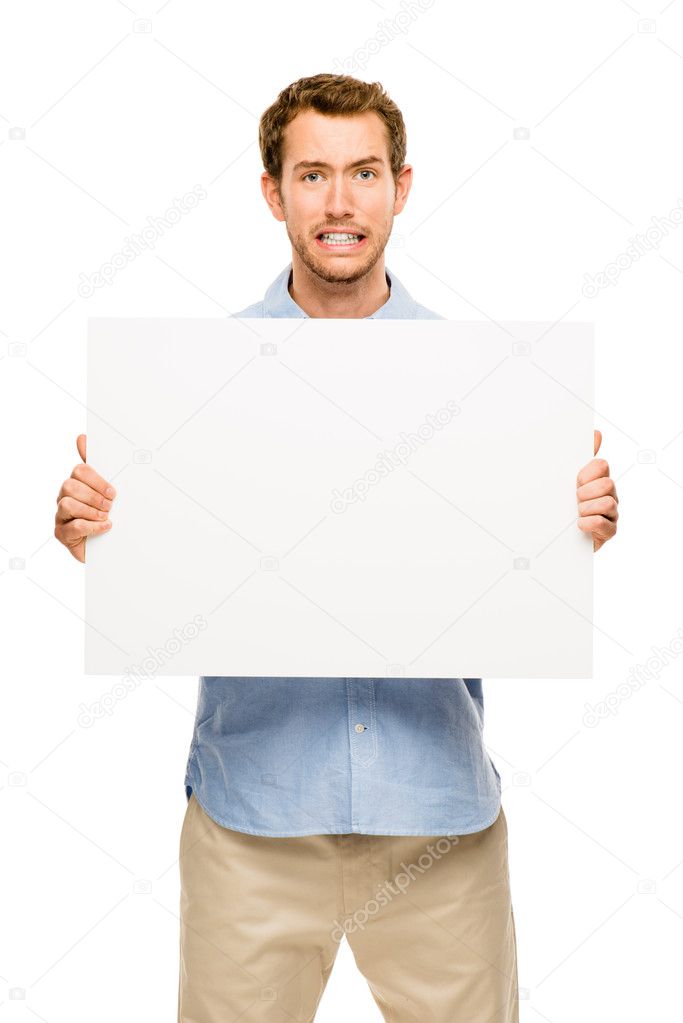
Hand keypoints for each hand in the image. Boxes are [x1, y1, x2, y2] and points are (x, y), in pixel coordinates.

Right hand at [54, 434, 115, 562]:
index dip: (97, 480)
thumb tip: (81, 437)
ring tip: (106, 517)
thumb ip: (97, 467)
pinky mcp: (62, 534)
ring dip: (91, 510)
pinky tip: (105, 527)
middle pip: (70, 485)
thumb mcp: (106, 491)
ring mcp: (61, 516)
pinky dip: (92, 526)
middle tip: (110, 505)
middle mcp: (65, 498)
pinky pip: (73, 526)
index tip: (113, 491)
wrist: (110, 546)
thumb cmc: (106, 515)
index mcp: (77, 484)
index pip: (80, 470)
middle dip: (93, 495)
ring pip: (67, 504)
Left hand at [576, 430, 617, 551]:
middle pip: (607, 483)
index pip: (601, 465)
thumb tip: (596, 433)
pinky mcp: (609, 531)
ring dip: (586, 508)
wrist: (556, 538)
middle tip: (575, 499)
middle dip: (586, 491)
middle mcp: (608, 494)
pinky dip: (589, 523)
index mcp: (597, 479)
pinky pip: (604, 523)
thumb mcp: (567, 480)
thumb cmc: (564, 506)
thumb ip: (581, 458)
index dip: (587, 472)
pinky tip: (579, 525)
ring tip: (576, 513)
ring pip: (607, 502)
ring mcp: (611, 513)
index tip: (576, 481)